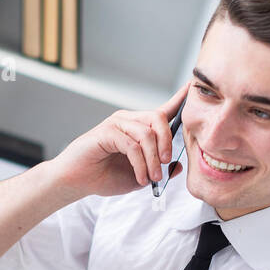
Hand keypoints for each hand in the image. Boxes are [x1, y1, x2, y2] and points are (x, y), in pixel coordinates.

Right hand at [49, 81, 188, 198]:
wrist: (77, 182)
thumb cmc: (104, 176)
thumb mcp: (139, 176)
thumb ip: (157, 170)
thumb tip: (177, 167)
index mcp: (137, 128)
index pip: (162, 111)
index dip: (179, 99)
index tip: (193, 87)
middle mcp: (128, 120)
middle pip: (158, 118)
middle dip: (167, 142)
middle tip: (166, 164)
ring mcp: (116, 123)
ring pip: (146, 134)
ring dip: (153, 159)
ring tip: (152, 177)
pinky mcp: (106, 132)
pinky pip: (132, 145)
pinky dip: (140, 164)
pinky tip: (140, 177)